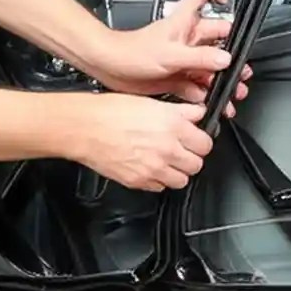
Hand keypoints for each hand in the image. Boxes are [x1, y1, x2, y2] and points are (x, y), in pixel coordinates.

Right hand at [72, 94, 212, 191]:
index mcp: (172, 127)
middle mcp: (167, 149)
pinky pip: (160, 187)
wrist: (85, 128)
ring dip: (177, 172)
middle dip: (191, 158)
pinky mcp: (140, 181)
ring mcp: (154, 168)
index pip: (205, 144)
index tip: (195, 139)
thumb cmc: (110, 112)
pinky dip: (158, 180)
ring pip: (182, 180)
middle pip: (196, 164)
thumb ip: (180, 111)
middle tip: (181, 151)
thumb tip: (197, 113)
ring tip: (167, 161)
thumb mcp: (150, 102)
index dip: (201, 141)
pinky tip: (151, 167)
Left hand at [92, 0, 252, 117]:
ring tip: (233, 93)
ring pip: (209, 70)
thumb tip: (225, 60)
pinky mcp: (177, 78)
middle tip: (242, 73)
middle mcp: (187, 40)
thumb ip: (200, 58)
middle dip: (232, 59)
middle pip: (217, 45)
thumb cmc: (134, 52)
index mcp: (185, 24)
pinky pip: (196, 87)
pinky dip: (204, 96)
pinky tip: (210, 102)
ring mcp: (183, 60)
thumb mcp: (171, 54)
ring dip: (221, 82)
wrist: (112, 69)